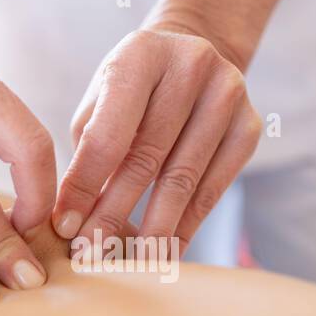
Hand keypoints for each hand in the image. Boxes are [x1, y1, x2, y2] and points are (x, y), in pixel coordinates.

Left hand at [52, 24, 261, 253]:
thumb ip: (87, 151)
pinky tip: (167, 250)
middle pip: (147, 159)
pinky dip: (187, 225)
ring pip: (183, 179)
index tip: (66, 228)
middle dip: (114, 213)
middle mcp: (191, 65)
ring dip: (153, 228)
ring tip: (129, 261)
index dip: (84, 186)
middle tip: (93, 254)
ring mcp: (228, 94)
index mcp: (140, 54)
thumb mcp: (101, 100)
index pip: (107, 134)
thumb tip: (73, 222)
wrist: (197, 53)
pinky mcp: (249, 125)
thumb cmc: (133, 90)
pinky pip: (213, 188)